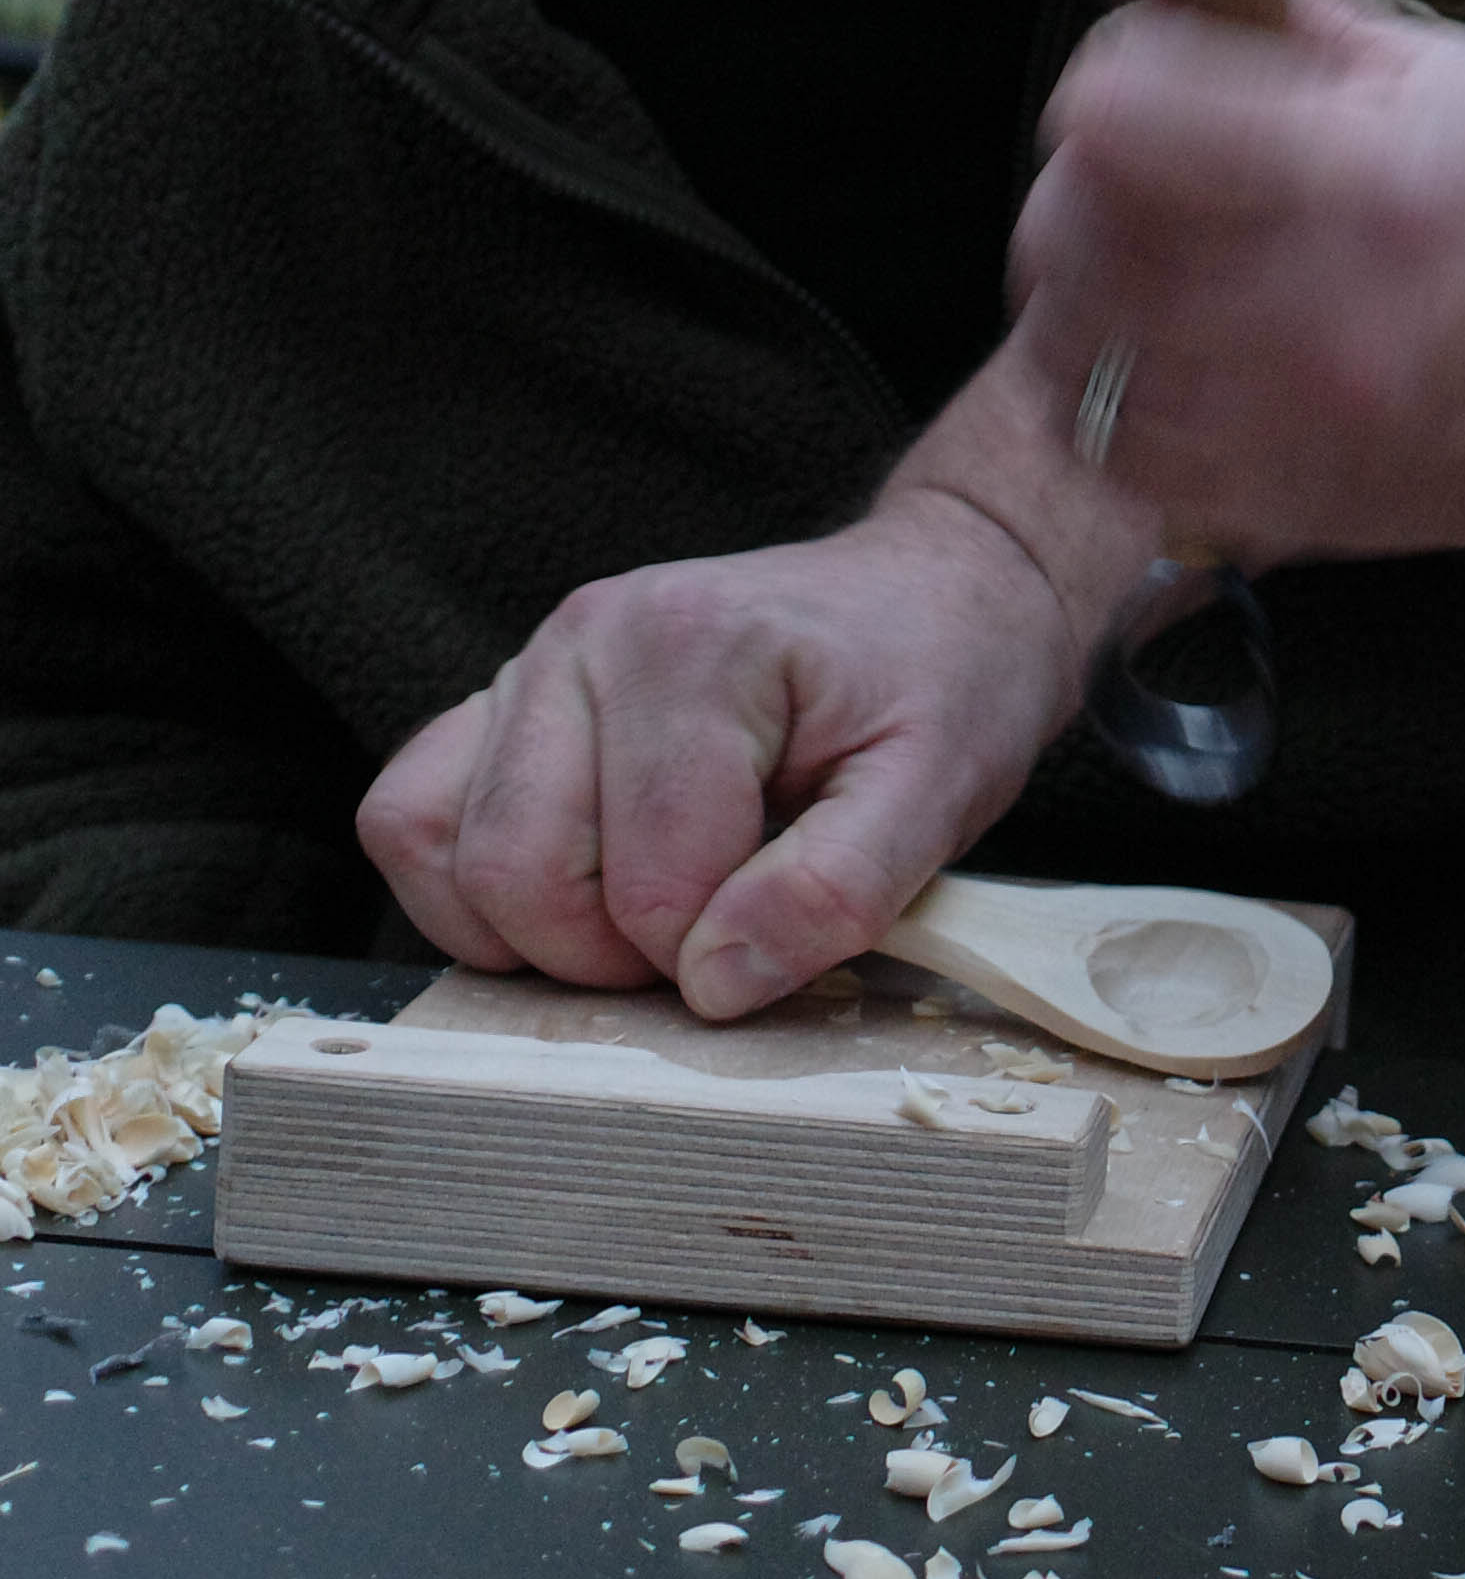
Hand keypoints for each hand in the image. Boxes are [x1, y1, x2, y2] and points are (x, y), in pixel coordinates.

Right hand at [355, 485, 1086, 1018]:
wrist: (935, 594)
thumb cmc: (940, 683)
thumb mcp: (939, 789)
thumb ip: (837, 891)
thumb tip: (713, 984)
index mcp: (695, 651)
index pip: (650, 887)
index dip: (711, 959)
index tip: (778, 934)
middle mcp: (585, 638)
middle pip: (516, 872)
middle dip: (607, 957)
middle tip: (707, 941)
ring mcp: (531, 662)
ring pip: (436, 848)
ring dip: (528, 930)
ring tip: (641, 918)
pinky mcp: (503, 699)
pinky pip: (410, 814)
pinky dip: (466, 887)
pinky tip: (570, 896)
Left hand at [1009, 0, 1464, 562]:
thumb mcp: (1404, 48)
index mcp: (1364, 178)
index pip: (1110, 114)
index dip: (1122, 77)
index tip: (1168, 79)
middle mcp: (1324, 319)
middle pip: (1074, 236)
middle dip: (1094, 183)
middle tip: (1163, 169)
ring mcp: (1305, 432)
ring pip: (1077, 356)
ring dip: (1093, 291)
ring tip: (1164, 257)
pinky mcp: (1298, 508)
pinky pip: (1125, 457)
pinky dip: (1120, 398)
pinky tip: (1175, 352)